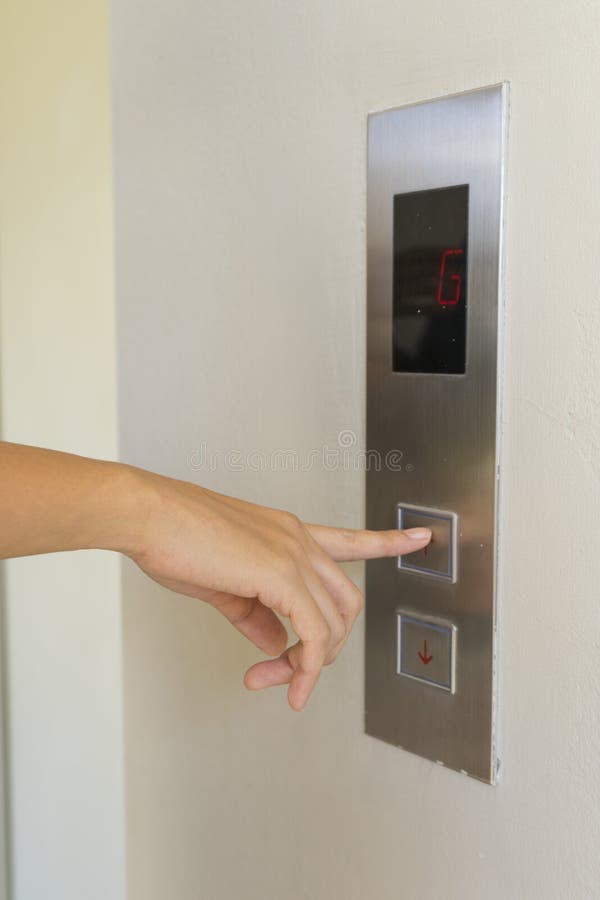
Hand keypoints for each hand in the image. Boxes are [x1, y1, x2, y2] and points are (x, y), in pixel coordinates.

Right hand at [129, 473, 430, 710]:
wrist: (148, 516)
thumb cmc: (174, 540)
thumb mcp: (221, 584)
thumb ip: (254, 614)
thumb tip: (274, 642)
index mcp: (288, 533)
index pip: (350, 539)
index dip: (387, 542)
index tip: (419, 538)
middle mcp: (298, 539)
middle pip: (346, 602)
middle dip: (326, 647)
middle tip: (292, 674)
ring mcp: (293, 553)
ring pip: (334, 621)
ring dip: (313, 663)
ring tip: (284, 683)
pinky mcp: (280, 572)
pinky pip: (313, 631)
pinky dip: (306, 665)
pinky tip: (288, 681)